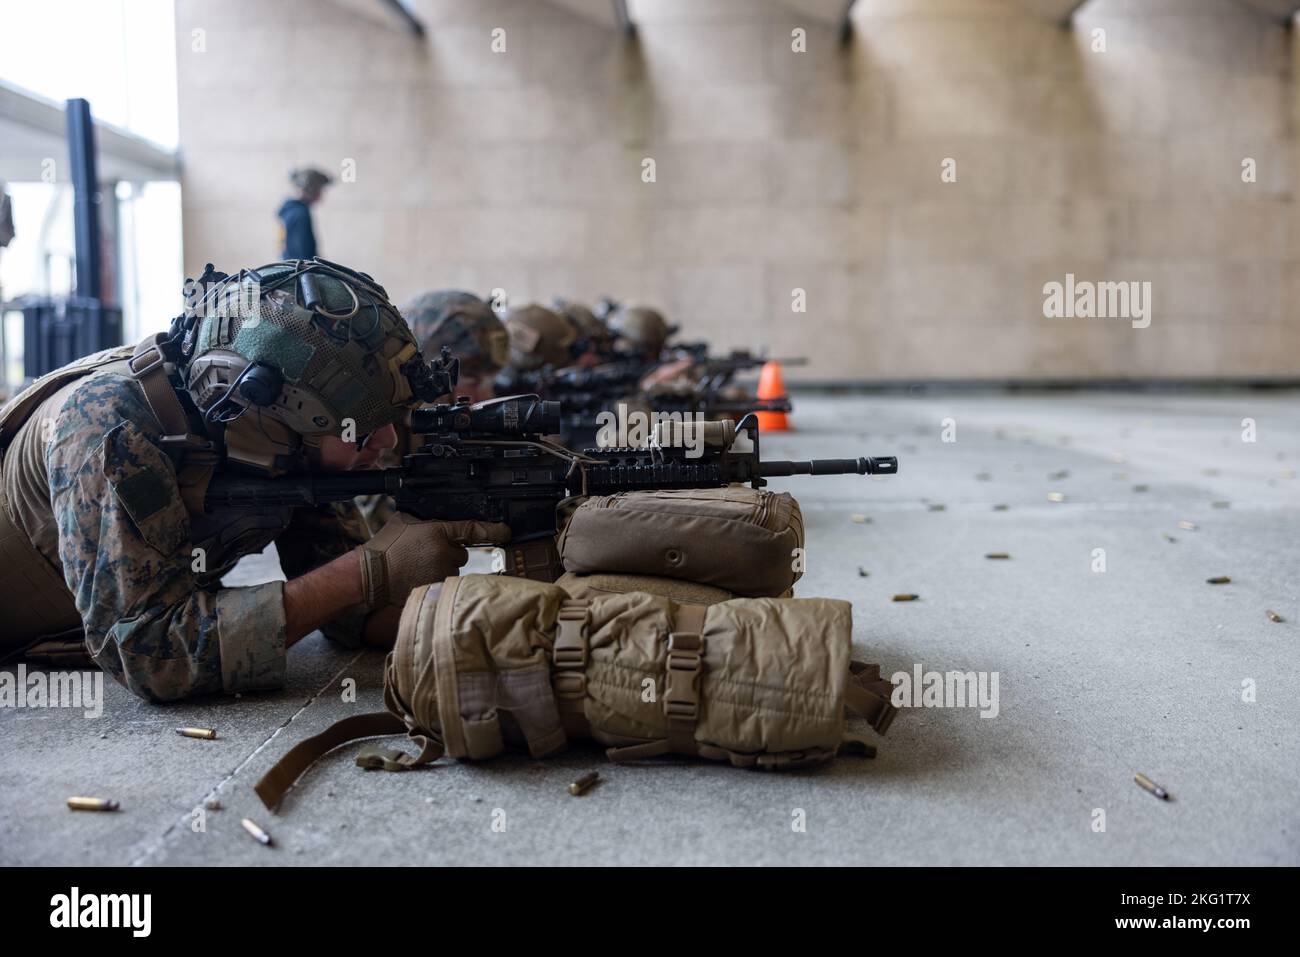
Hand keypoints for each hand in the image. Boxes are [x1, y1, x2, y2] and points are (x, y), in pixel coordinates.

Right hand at [355, 515, 510, 608]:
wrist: (370, 576)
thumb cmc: (384, 549)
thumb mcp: (404, 522)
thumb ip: (424, 520)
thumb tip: (433, 520)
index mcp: (438, 532)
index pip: (472, 529)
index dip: (493, 530)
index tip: (506, 531)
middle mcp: (445, 552)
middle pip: (461, 553)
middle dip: (449, 554)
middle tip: (426, 556)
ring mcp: (443, 573)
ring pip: (452, 570)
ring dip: (441, 569)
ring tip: (417, 569)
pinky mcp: (438, 589)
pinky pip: (445, 584)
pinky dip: (435, 582)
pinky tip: (417, 580)